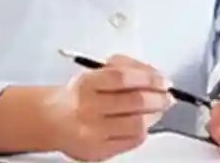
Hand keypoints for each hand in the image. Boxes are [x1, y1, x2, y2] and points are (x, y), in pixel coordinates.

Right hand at [43, 55, 174, 161]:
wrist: (52, 119)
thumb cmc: (78, 94)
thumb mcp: (94, 73)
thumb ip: (122, 69)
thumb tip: (154, 75)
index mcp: (86, 83)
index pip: (123, 77)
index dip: (149, 77)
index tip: (163, 80)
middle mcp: (88, 107)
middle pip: (135, 101)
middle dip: (158, 97)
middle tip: (167, 95)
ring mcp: (93, 131)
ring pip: (137, 123)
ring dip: (155, 114)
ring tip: (159, 108)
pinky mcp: (99, 150)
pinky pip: (132, 140)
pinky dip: (144, 130)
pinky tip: (145, 123)